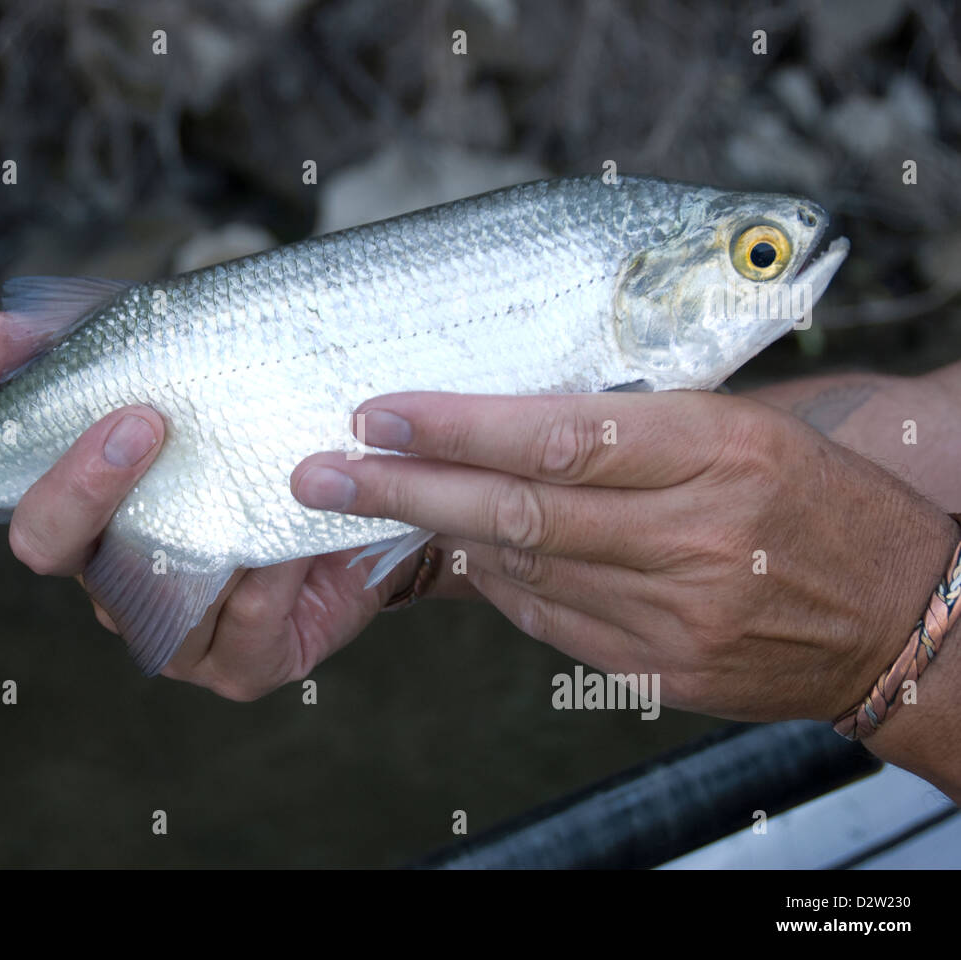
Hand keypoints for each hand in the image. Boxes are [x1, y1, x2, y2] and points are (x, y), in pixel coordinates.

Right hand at [0, 309, 425, 699]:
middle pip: (66, 556)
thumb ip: (80, 349)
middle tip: (149, 426)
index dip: (64, 471)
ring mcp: (176, 633)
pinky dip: (269, 581)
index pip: (35, 517)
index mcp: (92, 527)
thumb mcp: (172, 377)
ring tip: (266, 475)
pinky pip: (242, 629)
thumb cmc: (248, 441)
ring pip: (160, 599)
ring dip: (209, 534)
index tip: (125, 411)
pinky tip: (296, 540)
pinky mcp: (242, 664)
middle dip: (94, 492)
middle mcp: (118, 585)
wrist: (359, 500)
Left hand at [290, 390, 958, 722]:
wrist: (897, 620)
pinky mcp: (660, 669)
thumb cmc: (818, 503)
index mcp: (717, 451)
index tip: (381, 413)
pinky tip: (455, 556)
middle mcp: (692, 535)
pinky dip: (496, 585)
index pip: (560, 436)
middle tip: (321, 473)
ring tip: (363, 507)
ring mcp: (675, 614)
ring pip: (523, 569)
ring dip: (436, 538)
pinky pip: (549, 623)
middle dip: (406, 490)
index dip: (458, 426)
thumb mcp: (744, 430)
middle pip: (519, 510)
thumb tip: (507, 425)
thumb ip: (631, 428)